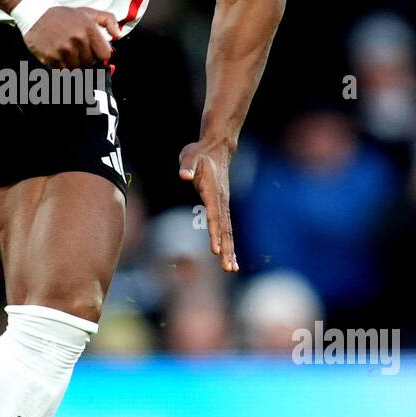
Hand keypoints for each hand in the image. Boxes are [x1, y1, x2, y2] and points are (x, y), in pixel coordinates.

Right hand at [25, 7, 120, 67]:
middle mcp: (78, 39)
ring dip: (74, 64)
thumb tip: (118, 35)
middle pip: (91, 63)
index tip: (93, 51)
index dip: (100, 54)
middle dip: (86, 59)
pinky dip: (62, 67)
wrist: (36, 15)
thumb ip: (108, 20)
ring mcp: (64, 49)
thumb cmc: (63, 16)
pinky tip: (59, 56)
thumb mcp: (87, 12)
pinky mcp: (52, 57)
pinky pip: (64, 71)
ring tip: (68, 53)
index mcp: (89, 29)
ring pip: (78, 68)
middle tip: (77, 50)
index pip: (104, 54)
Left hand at [178, 141, 237, 271]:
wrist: (217, 148)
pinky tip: (229, 258)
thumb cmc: (200, 153)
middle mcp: (221, 201)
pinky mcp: (222, 207)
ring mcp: (223, 205)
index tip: (215, 249)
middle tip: (228, 267)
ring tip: (231, 268)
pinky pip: (226, 229)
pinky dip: (228, 244)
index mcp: (213, 192)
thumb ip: (188, 166)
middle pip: (224, 229)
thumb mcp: (190, 156)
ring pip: (228, 232)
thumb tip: (184, 175)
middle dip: (226, 249)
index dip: (214, 233)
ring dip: (230, 250)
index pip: (213, 215)